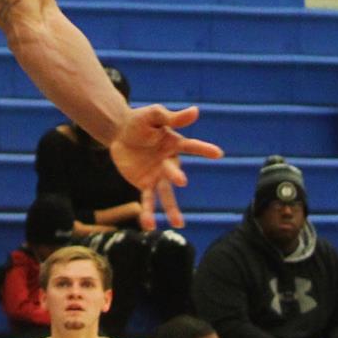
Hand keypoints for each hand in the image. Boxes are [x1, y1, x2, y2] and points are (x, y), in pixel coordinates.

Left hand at [108, 104, 219, 229]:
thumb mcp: (153, 115)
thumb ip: (172, 117)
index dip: (204, 149)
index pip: (191, 146)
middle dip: (176, 175)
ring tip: (179, 224)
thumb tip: (196, 111)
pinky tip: (148, 226)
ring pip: (166, 194)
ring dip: (172, 209)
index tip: (218, 154)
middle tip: (181, 180)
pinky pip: (147, 201)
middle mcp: (170, 162)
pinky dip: (147, 213)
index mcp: (174, 144)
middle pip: (174, 171)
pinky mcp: (145, 185)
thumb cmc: (140, 122)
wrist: (120, 133)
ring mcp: (158, 176)